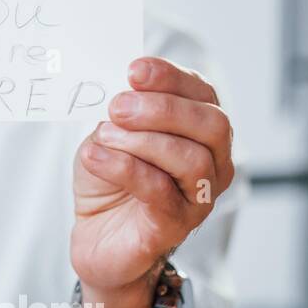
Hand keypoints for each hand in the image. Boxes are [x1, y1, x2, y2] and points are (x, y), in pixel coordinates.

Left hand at [71, 57, 235, 307]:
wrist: (96, 238)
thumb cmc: (109, 180)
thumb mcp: (110, 133)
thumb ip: (121, 111)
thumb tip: (119, 86)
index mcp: (201, 131)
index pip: (203, 94)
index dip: (172, 77)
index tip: (134, 69)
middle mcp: (213, 164)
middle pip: (212, 125)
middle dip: (163, 109)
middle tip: (118, 106)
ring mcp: (199, 198)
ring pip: (191, 159)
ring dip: (143, 140)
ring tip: (105, 134)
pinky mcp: (175, 226)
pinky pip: (159, 191)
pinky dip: (125, 168)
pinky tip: (94, 156)